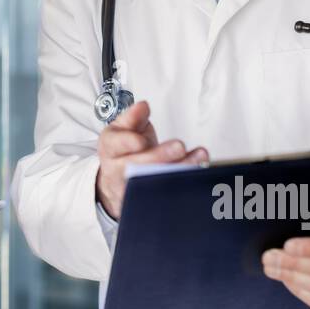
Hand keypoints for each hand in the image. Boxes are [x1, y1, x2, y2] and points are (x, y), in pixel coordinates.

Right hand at [96, 100, 207, 218]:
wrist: (117, 179)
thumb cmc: (125, 149)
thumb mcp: (125, 129)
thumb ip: (135, 117)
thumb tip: (143, 106)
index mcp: (110, 146)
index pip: (115, 144)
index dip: (128, 143)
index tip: (142, 141)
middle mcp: (116, 168)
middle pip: (136, 165)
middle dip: (158, 156)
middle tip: (179, 146)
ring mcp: (130, 188)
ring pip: (152, 182)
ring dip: (177, 170)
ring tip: (198, 157)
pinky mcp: (144, 202)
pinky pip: (164, 195)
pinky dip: (182, 185)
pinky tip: (197, 173)